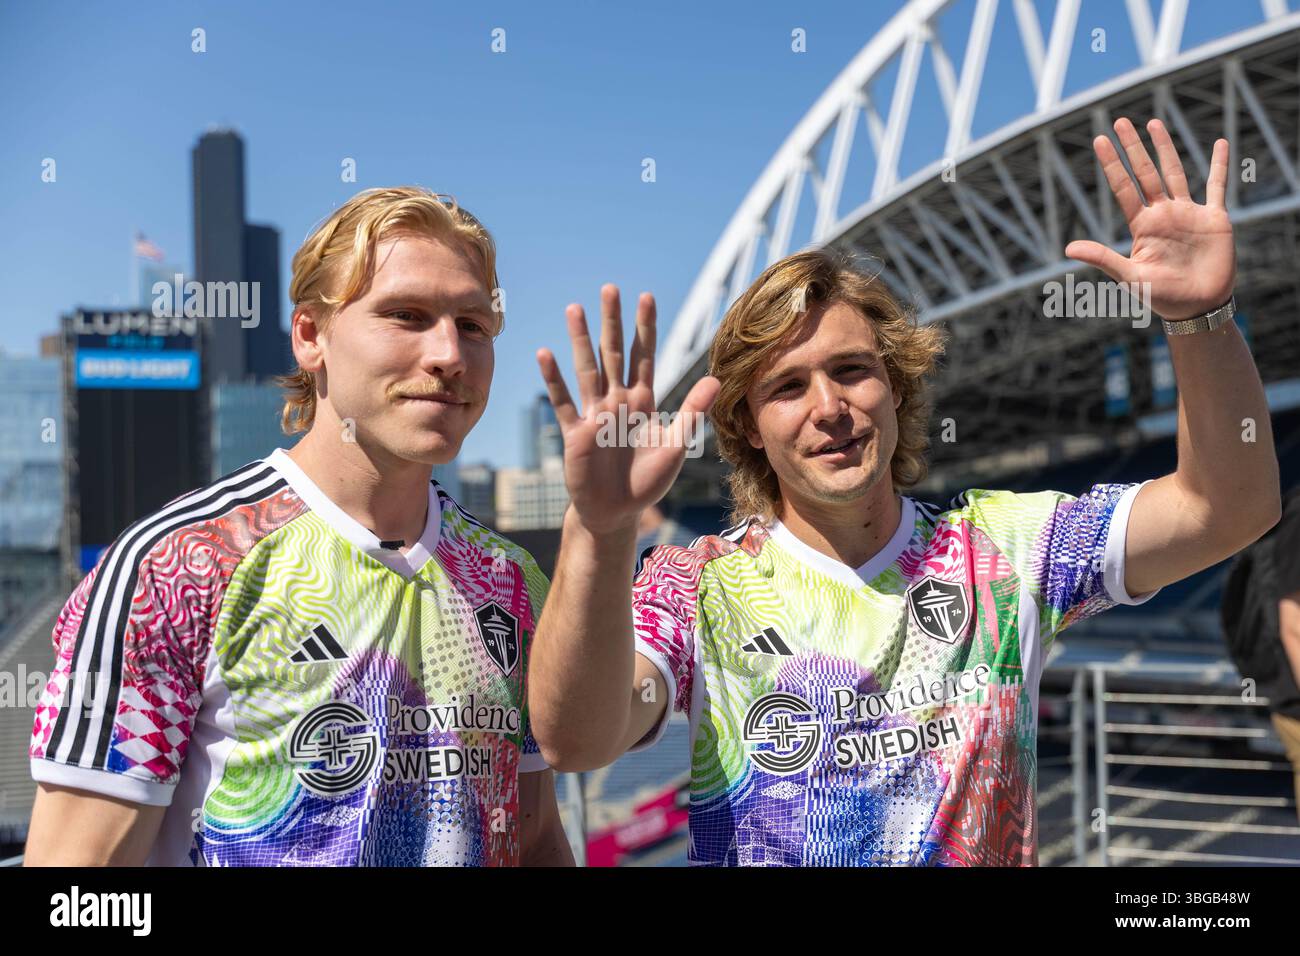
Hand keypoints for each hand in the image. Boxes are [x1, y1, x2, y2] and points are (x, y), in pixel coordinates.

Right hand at [536, 285, 719, 535]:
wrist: (618, 512)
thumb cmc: (648, 480)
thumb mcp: (676, 445)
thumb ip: (692, 412)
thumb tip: (715, 379)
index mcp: (643, 401)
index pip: (645, 356)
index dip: (646, 327)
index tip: (646, 297)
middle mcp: (617, 401)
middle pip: (614, 353)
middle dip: (613, 321)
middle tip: (610, 288)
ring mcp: (594, 414)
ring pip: (587, 369)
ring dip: (580, 339)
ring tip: (574, 308)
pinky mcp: (575, 433)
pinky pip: (563, 402)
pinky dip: (554, 380)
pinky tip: (545, 355)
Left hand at [1065, 117, 1235, 320]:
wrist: (1198, 308)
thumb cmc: (1162, 297)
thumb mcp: (1129, 276)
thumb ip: (1102, 258)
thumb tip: (1067, 249)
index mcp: (1142, 226)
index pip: (1123, 188)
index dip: (1112, 165)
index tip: (1099, 140)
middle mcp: (1163, 214)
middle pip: (1145, 173)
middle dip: (1132, 148)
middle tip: (1119, 121)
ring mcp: (1188, 213)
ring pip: (1174, 172)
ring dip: (1164, 148)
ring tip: (1152, 123)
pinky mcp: (1214, 218)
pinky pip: (1216, 186)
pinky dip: (1220, 165)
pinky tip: (1220, 143)